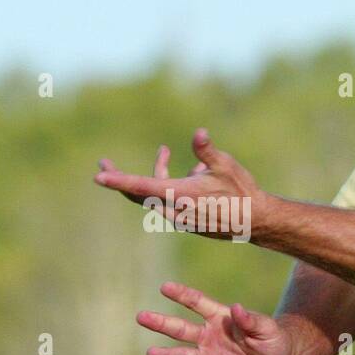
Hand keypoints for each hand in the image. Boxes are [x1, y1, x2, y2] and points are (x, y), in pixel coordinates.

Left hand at [95, 129, 264, 238]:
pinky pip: (168, 201)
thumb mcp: (225, 165)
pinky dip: (169, 184)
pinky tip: (193, 172)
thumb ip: (207, 150)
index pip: (141, 187)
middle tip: (102, 164)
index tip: (99, 177)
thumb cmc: (241, 191)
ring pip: (155, 195)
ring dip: (156, 173)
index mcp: (179, 195)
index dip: (119, 180)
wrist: (255, 221)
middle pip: (137, 194)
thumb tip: (198, 133)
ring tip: (165, 151)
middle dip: (120, 178)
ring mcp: (179, 218)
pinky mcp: (185, 221)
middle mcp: (174, 209)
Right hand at [140, 281, 295, 354]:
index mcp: (220, 318)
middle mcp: (208, 336)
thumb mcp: (266, 328)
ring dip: (165, 354)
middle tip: (141, 316)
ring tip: (149, 353)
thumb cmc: (273, 340)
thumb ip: (251, 320)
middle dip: (161, 323)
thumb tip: (237, 309)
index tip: (164, 287)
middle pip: (180, 329)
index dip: (181, 295)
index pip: (197, 303)